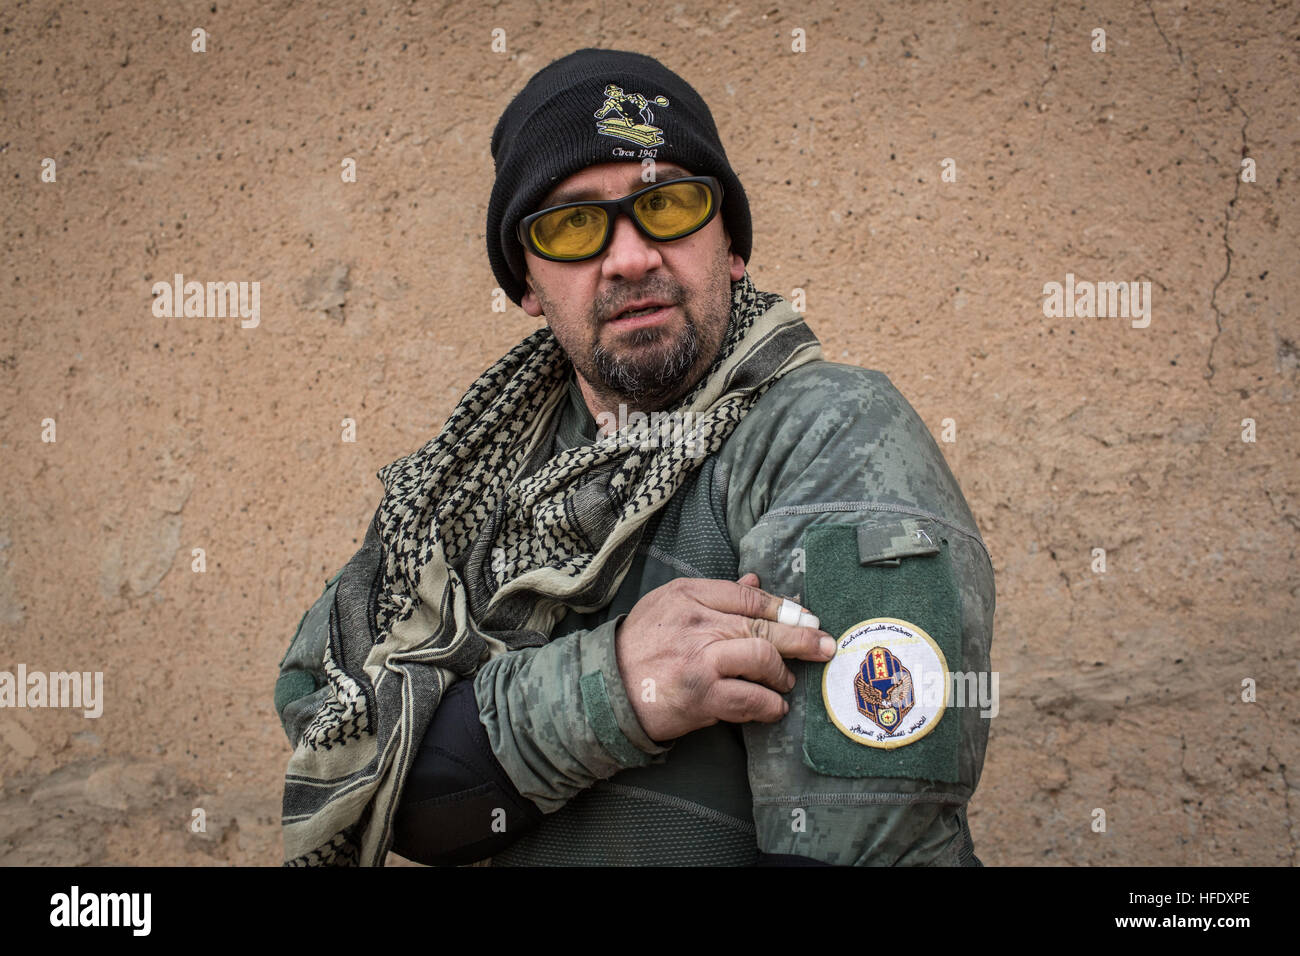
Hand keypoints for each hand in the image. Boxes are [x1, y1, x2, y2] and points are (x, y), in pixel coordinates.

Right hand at [614, 572, 835, 742]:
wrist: (605, 688)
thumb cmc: (640, 645)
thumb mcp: (669, 605)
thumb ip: (716, 594)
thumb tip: (757, 583)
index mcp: (690, 594)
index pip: (750, 597)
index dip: (785, 609)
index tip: (808, 617)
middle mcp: (697, 621)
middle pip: (763, 626)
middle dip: (802, 638)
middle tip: (825, 646)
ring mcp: (700, 658)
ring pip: (762, 657)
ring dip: (782, 674)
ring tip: (785, 683)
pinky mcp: (701, 694)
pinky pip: (750, 698)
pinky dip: (769, 705)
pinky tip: (773, 708)